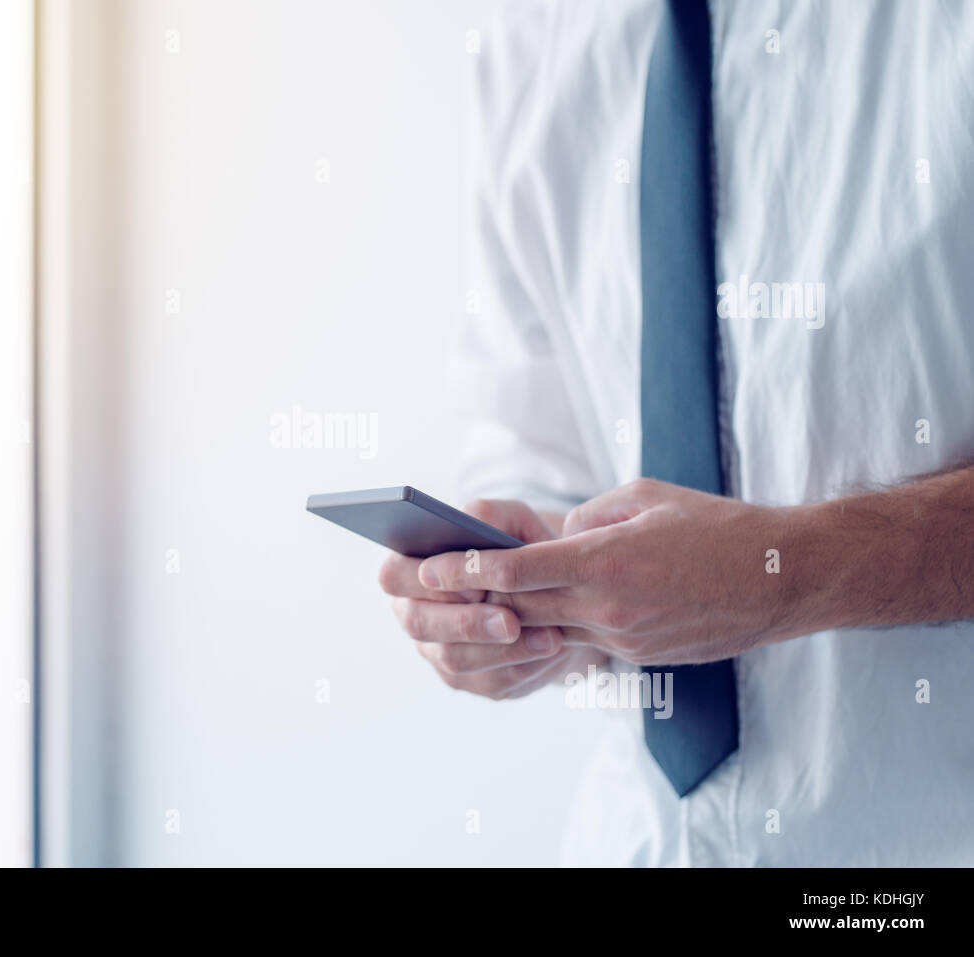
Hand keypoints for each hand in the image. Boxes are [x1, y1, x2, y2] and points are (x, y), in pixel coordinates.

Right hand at [379, 499, 608, 698]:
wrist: (556, 592)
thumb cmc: (521, 548)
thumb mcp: (511, 522)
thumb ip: (487, 515)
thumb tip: (469, 522)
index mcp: (410, 568)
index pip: (393, 575)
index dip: (425, 580)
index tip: (470, 582)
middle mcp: (414, 611)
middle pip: (418, 623)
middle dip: (465, 622)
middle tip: (510, 622)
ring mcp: (437, 651)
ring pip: (454, 659)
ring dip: (501, 649)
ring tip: (547, 637)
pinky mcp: (470, 680)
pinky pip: (489, 681)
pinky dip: (523, 664)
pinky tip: (550, 648)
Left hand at [416, 479, 800, 665]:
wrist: (783, 580)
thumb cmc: (717, 525)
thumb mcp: (647, 498)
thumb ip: (589, 517)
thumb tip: (556, 537)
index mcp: (608, 562)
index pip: (520, 570)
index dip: (470, 569)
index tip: (432, 566)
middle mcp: (611, 608)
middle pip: (523, 607)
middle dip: (477, 597)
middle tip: (436, 584)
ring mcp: (627, 639)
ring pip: (552, 628)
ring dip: (516, 615)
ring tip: (481, 596)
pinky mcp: (643, 656)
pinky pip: (588, 639)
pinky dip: (562, 624)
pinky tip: (547, 608)